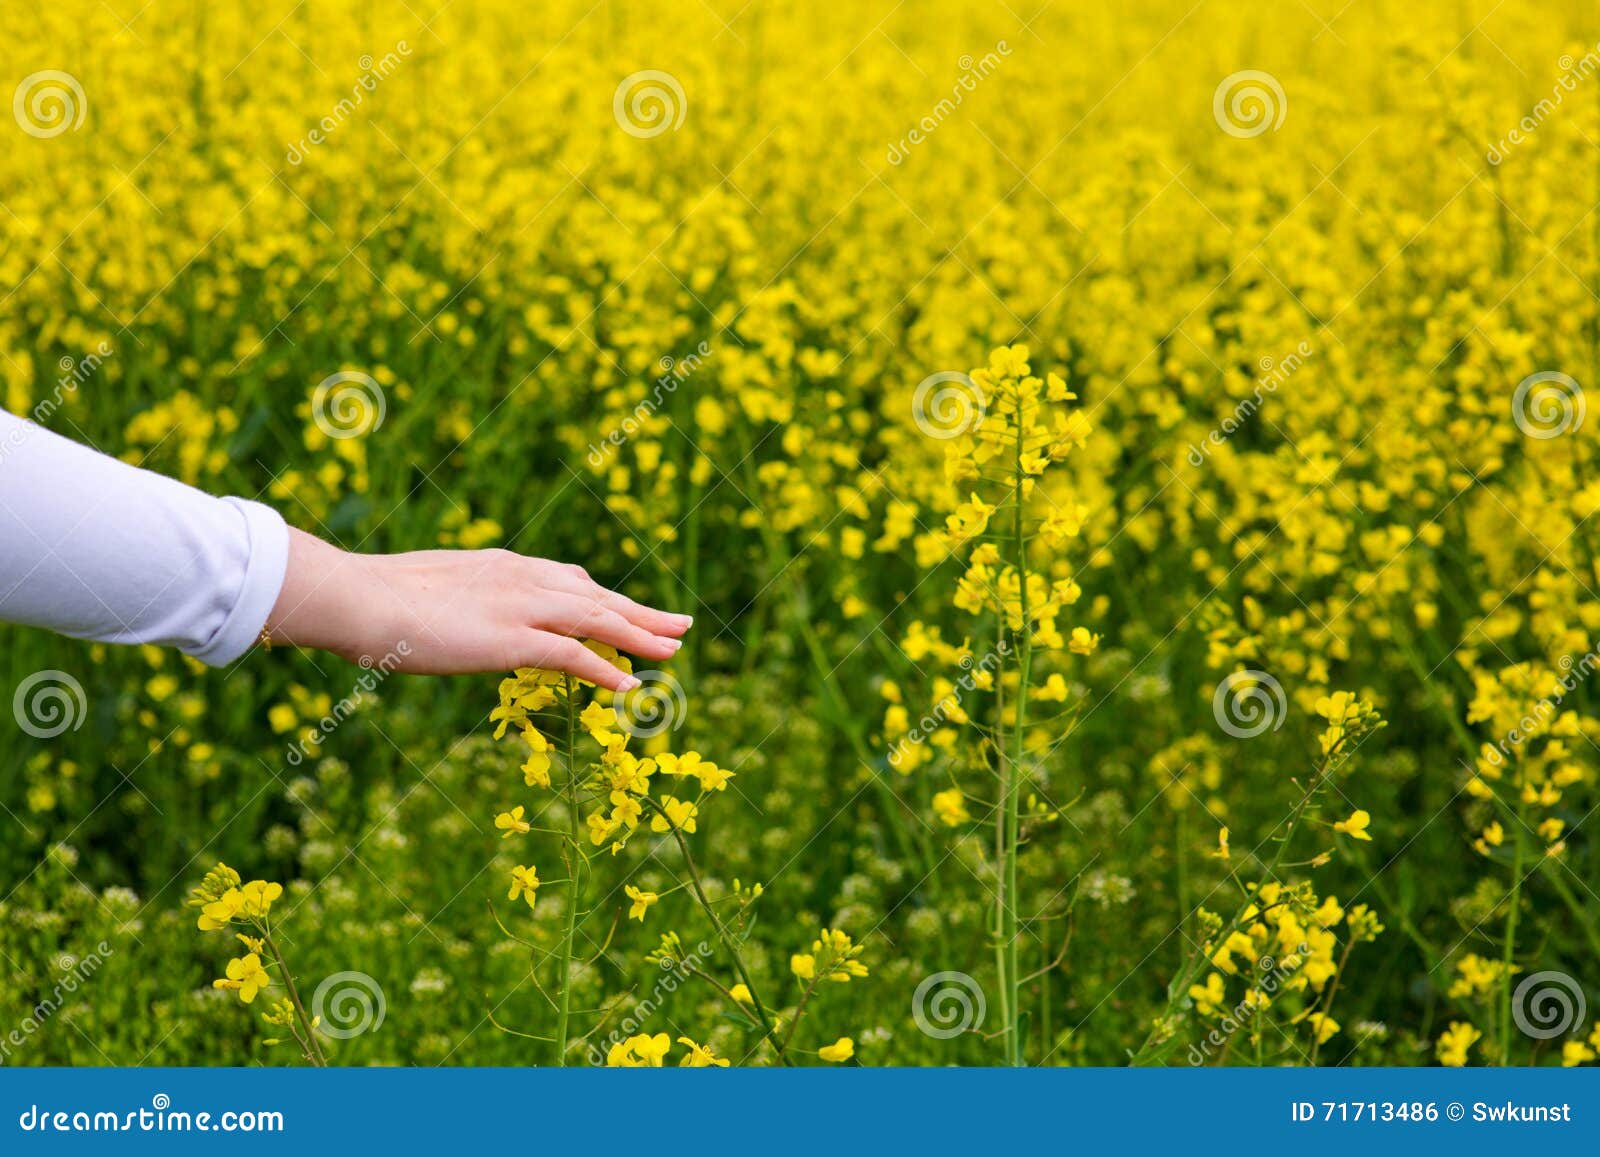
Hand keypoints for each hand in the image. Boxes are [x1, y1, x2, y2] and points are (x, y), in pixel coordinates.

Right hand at [264, 529, 690, 687]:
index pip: (571, 580)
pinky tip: (631, 685)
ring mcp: (519, 607)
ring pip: (597, 618)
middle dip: (641, 613)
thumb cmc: (377, 598)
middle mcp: (522, 579)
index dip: (608, 598)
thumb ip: (461, 599)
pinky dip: (606, 669)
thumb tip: (460, 614)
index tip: (633, 609)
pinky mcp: (511, 639)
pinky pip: (572, 655)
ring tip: (673, 653)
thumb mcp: (432, 588)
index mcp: (504, 566)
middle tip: (680, 627)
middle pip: (598, 596)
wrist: (358, 597)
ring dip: (640, 636)